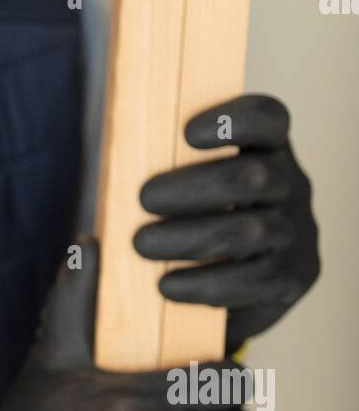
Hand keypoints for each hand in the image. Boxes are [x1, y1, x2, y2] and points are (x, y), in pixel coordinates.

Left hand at [133, 94, 319, 352]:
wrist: (217, 293)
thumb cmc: (185, 221)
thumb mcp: (177, 187)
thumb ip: (155, 170)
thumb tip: (111, 174)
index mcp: (265, 148)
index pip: (268, 118)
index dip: (235, 120)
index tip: (187, 133)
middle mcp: (291, 183)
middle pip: (254, 176)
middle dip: (195, 187)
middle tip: (144, 199)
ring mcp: (299, 230)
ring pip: (252, 230)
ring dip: (191, 237)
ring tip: (142, 245)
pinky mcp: (295, 275)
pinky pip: (256, 279)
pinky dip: (207, 283)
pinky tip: (168, 286)